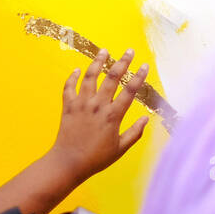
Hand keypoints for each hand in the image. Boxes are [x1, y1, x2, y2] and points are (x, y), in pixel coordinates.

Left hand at [48, 48, 149, 183]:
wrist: (68, 163)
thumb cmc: (96, 158)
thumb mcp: (120, 149)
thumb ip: (135, 133)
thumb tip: (146, 118)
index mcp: (112, 116)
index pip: (129, 91)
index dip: (138, 76)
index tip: (144, 65)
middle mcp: (97, 106)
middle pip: (111, 78)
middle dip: (122, 62)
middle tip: (129, 51)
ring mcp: (81, 104)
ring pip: (90, 77)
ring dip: (98, 62)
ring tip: (104, 51)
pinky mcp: (68, 106)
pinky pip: (69, 87)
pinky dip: (73, 77)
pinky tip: (78, 70)